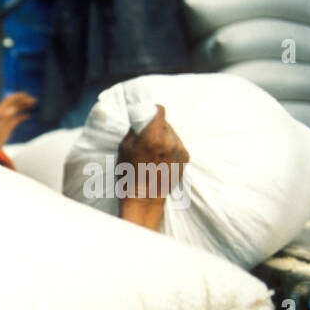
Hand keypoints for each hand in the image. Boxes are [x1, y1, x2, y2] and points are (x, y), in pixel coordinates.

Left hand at [0, 91, 35, 145]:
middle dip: (23, 101)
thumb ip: (6, 115)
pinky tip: (29, 115)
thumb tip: (14, 108)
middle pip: (14, 104)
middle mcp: (2, 114)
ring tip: (33, 104)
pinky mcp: (9, 127)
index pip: (8, 101)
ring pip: (16, 110)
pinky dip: (23, 116)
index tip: (26, 94)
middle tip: (33, 100)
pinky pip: (17, 119)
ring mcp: (6, 120)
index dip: (17, 96)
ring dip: (24, 106)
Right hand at [117, 104, 189, 229]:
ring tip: (153, 153)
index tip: (147, 116)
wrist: (145, 199)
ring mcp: (180, 150)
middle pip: (166, 123)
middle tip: (146, 140)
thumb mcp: (124, 148)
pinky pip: (177, 145)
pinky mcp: (186, 158)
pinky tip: (160, 160)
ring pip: (172, 134)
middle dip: (156, 128)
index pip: (160, 110)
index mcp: (154, 137)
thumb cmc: (130, 174)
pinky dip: (170, 148)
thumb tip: (142, 118)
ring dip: (164, 138)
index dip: (152, 111)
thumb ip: (136, 130)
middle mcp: (171, 141)